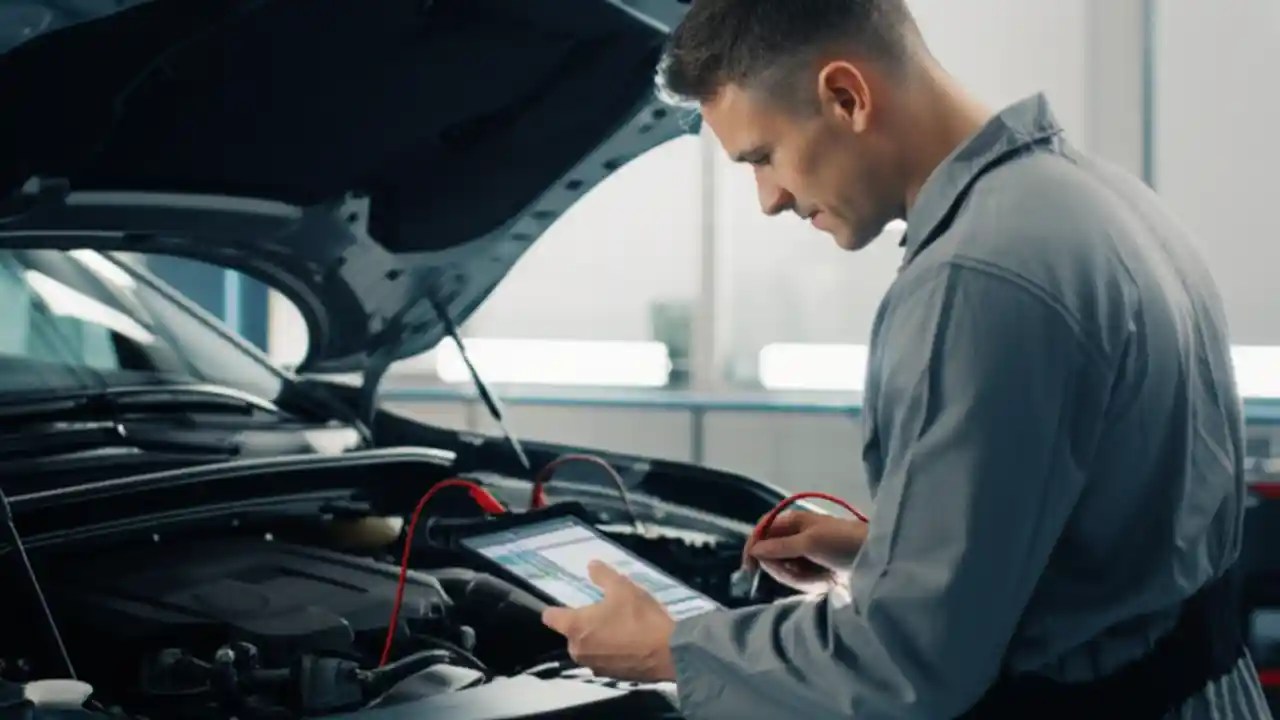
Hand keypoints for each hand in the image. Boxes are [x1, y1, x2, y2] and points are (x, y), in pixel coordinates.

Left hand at [540, 560, 677, 681]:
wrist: (667, 652)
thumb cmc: (639, 617)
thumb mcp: (623, 588)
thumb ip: (603, 576)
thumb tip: (591, 565)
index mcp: (575, 627)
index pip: (550, 617)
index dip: (556, 609)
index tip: (567, 603)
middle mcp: (577, 650)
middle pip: (570, 633)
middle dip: (582, 624)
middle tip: (603, 612)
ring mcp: (593, 666)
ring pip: (587, 647)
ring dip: (597, 639)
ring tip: (618, 627)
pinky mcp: (609, 676)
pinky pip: (602, 659)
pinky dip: (609, 652)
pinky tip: (627, 643)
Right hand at [744, 511, 867, 591]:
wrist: (875, 557)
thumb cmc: (841, 542)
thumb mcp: (809, 542)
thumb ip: (780, 547)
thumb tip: (754, 550)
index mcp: (792, 522)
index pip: (761, 531)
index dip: (753, 548)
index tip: (749, 569)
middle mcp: (795, 537)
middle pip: (772, 556)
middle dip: (784, 569)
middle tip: (801, 575)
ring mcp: (805, 554)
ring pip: (786, 571)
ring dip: (801, 578)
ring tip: (822, 578)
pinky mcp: (815, 569)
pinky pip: (801, 579)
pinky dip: (812, 583)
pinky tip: (827, 581)